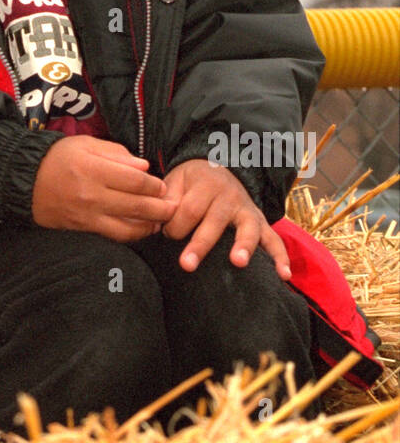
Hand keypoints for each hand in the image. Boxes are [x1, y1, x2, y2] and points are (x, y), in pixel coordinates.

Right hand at [32, 136, 177, 240]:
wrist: (26, 181)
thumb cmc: (58, 158)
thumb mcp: (86, 144)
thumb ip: (117, 154)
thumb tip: (143, 168)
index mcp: (94, 169)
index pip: (136, 182)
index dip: (155, 186)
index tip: (163, 186)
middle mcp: (92, 195)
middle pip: (137, 206)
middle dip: (161, 208)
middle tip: (173, 207)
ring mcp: (88, 215)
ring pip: (128, 227)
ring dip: (150, 225)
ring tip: (160, 220)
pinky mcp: (84, 228)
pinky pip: (114, 236)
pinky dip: (132, 234)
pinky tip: (141, 229)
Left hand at [160, 158, 291, 278]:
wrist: (217, 167)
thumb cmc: (191, 182)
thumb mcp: (176, 180)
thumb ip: (167, 199)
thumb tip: (159, 222)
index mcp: (206, 184)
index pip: (189, 209)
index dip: (175, 226)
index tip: (166, 234)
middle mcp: (230, 196)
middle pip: (215, 221)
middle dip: (200, 244)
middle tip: (186, 265)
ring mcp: (248, 209)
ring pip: (248, 228)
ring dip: (244, 245)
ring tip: (238, 262)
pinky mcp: (261, 222)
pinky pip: (274, 239)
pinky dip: (280, 257)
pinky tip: (284, 275)